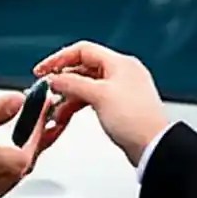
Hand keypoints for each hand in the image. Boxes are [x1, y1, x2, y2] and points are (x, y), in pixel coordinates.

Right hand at [0, 93, 53, 197]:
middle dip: (34, 134)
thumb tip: (17, 100)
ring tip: (17, 134)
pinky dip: (5, 162)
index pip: (36, 136)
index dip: (40, 116)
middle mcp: (8, 181)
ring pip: (15, 168)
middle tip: (35, 118)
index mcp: (11, 163)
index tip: (43, 104)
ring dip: (19, 149)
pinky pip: (1, 177)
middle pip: (29, 154)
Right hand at [33, 41, 168, 166]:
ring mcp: (121, 90)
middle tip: (48, 90)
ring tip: (56, 109)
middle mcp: (121, 73)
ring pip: (86, 85)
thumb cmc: (135, 120)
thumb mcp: (98, 96)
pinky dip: (79, 104)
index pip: (82, 50)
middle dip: (63, 80)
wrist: (153, 146)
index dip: (59, 59)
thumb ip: (71, 83)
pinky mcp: (120, 106)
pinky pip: (93, 98)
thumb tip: (54, 78)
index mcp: (119, 63)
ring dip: (69, 95)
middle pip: (83, 68)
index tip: (43, 70)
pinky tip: (68, 114)